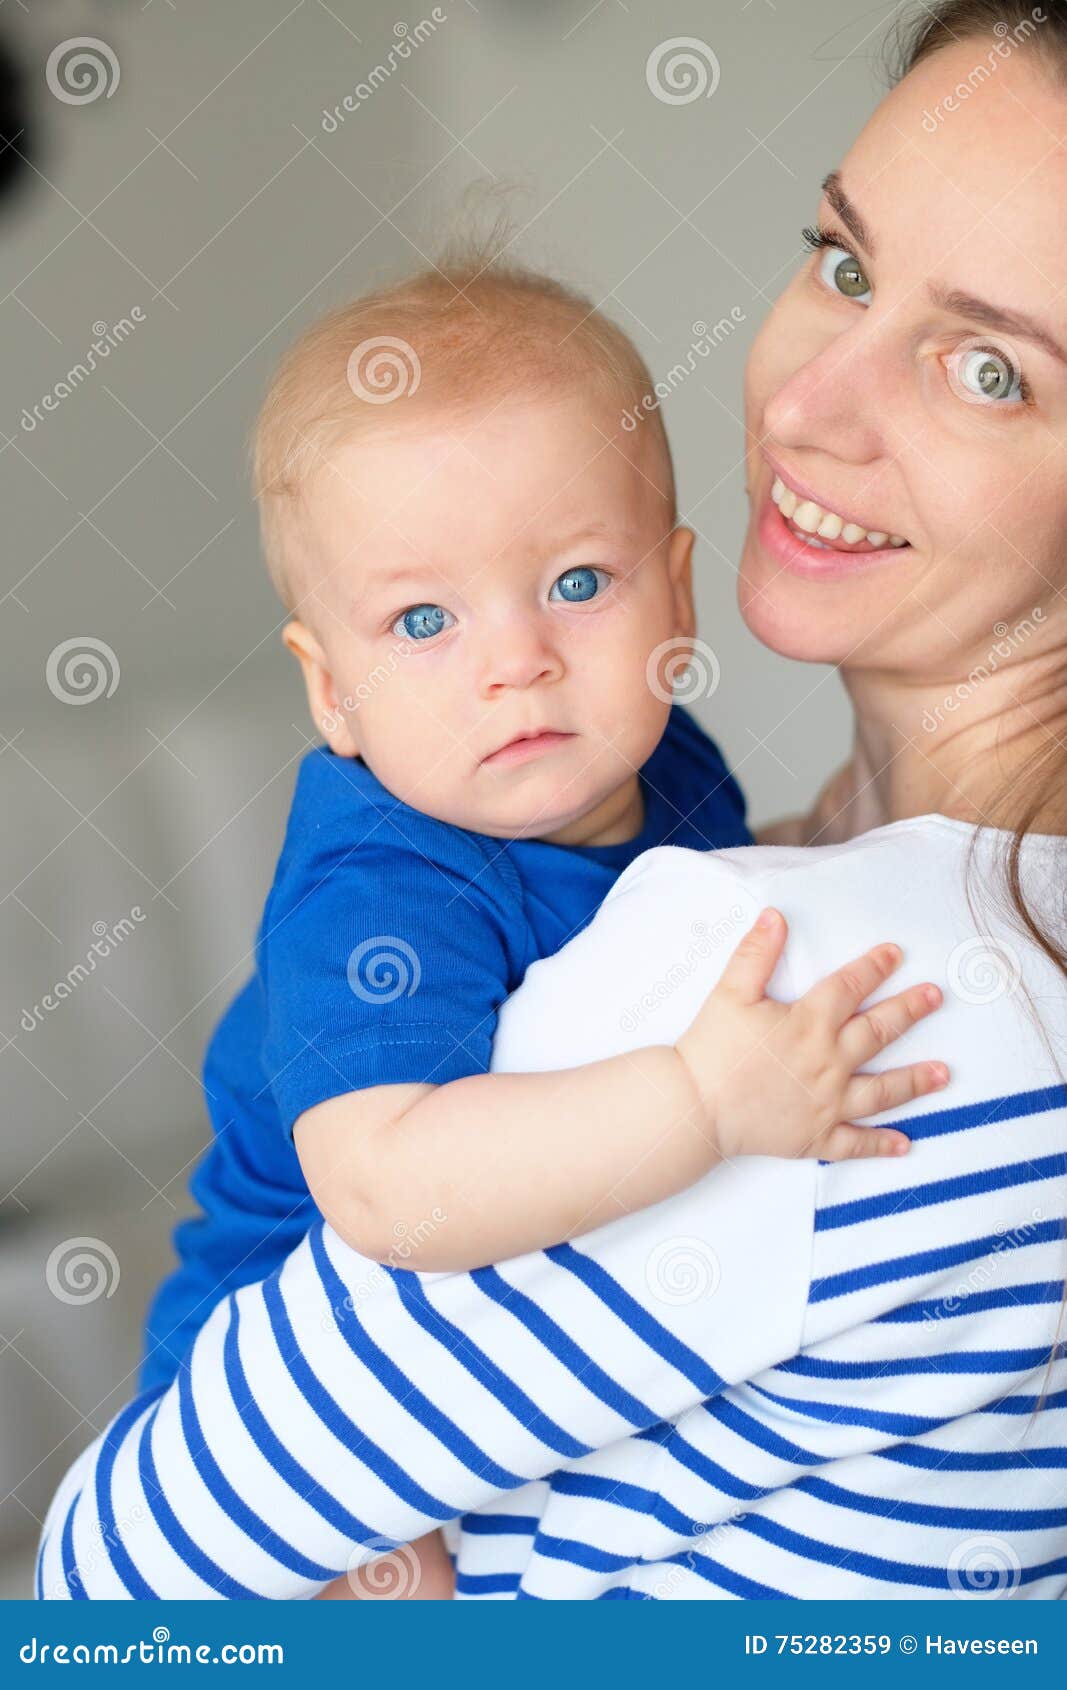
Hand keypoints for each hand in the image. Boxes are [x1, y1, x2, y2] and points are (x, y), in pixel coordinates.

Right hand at [675, 907, 947, 1162]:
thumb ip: (756, 953)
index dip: (874, 967)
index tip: (896, 954)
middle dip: (909, 1012)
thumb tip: (776, 916)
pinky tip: (905, 1145)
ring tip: (943, 1074)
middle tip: (935, 998)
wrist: (694, 1107)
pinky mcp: (816, 1137)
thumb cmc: (712, 1048)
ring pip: (881, 1090)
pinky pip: (856, 1143)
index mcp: (809, 1023)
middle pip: (878, 1032)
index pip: (850, 987)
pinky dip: (881, 1145)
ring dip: (915, 1081)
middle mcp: (828, 1063)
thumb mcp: (730, 992)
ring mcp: (827, 1104)